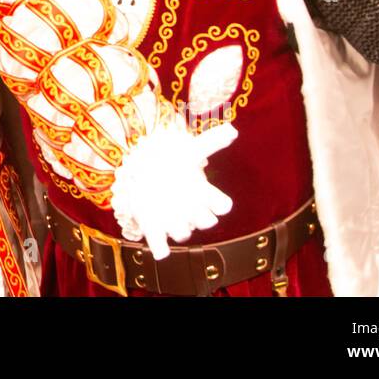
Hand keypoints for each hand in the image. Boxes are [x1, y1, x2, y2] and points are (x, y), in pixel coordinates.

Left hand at [108, 121, 236, 258]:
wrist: (145, 173)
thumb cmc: (173, 163)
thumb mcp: (189, 150)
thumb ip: (210, 142)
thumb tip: (233, 130)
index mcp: (204, 193)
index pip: (222, 205)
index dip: (219, 203)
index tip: (211, 195)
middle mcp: (193, 211)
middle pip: (206, 222)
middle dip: (200, 216)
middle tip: (188, 204)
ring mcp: (175, 222)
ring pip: (183, 233)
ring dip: (177, 227)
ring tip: (166, 211)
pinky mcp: (155, 230)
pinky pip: (161, 247)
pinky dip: (161, 249)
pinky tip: (160, 247)